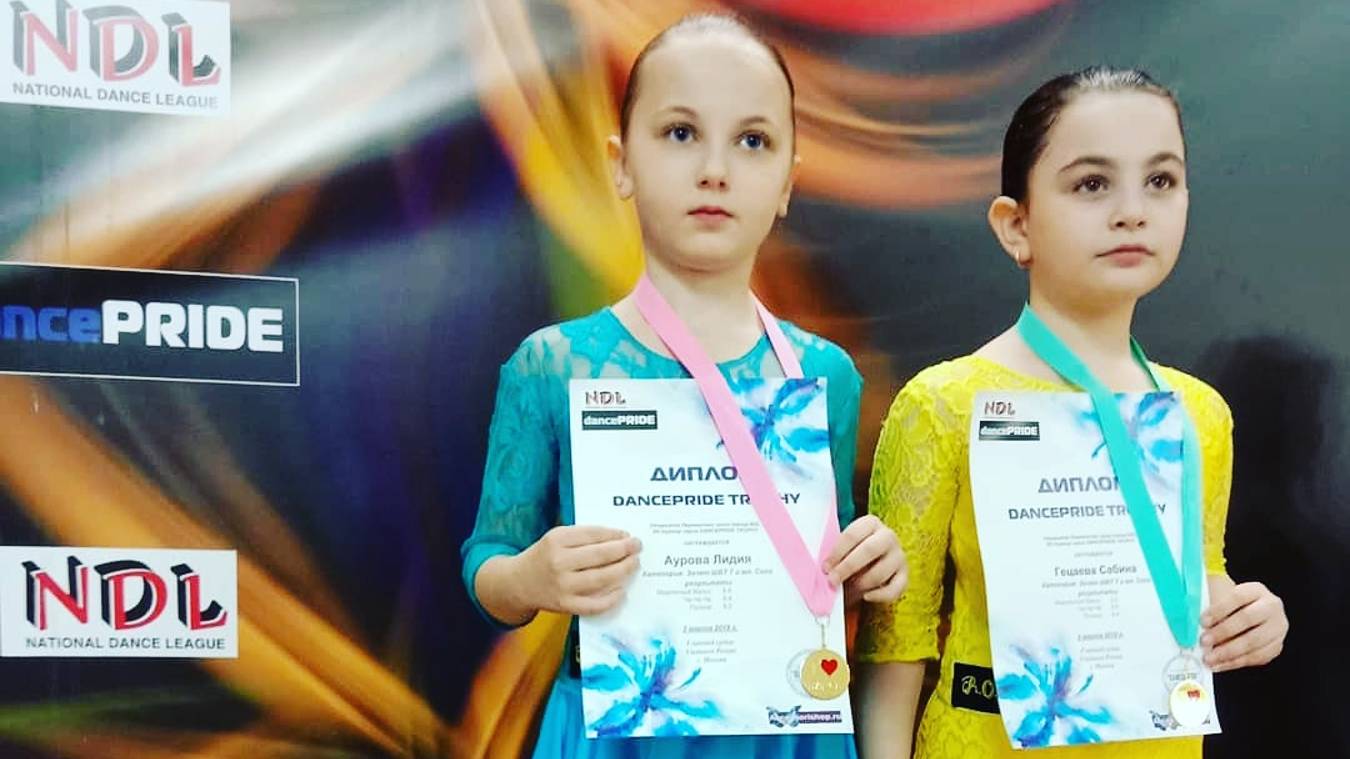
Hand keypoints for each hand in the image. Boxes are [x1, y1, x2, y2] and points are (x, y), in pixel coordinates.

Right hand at [517, 525, 640, 616]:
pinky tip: (622, 590)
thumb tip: (618, 538)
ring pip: (601, 578)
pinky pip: (594, 604)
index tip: (627, 534)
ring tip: (634, 564)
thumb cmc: (543, 557)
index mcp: (556, 540)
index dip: (614, 534)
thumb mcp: (555, 538)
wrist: (517, 583)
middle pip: (600, 555)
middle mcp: (559, 562)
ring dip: (623, 570)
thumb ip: (582, 537)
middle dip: (624, 550)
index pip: (593, 534)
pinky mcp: (565, 605)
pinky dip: (612, 599)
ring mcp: (562, 586)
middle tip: (637, 546)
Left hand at [822, 515, 906, 604]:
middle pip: (869, 550)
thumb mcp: (845, 547)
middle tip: (833, 581)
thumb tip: (824, 569)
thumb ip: (836, 554)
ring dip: (861, 584)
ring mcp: (899, 556)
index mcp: (870, 523)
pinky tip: (866, 596)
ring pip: (880, 572)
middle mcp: (888, 536)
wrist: (876, 561)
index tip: (825, 567)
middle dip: (848, 567)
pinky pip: (894, 589)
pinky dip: (879, 596)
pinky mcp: (905, 576)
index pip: (853, 534)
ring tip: (848, 590)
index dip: (837, 552)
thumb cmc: (854, 552)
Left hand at [1201, 578, 1286, 671]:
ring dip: (1229, 652)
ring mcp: (1278, 628)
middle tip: (1204, 641)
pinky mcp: (1276, 646)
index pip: (1237, 597)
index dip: (1219, 609)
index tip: (1202, 621)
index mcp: (1256, 590)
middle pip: (1247, 619)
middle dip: (1223, 632)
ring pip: (1254, 642)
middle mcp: (1272, 606)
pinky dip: (1235, 663)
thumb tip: (1187, 612)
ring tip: (1209, 658)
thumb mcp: (1220, 595)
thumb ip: (1207, 600)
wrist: (1250, 615)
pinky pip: (1257, 657)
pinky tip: (1219, 665)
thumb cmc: (1229, 605)